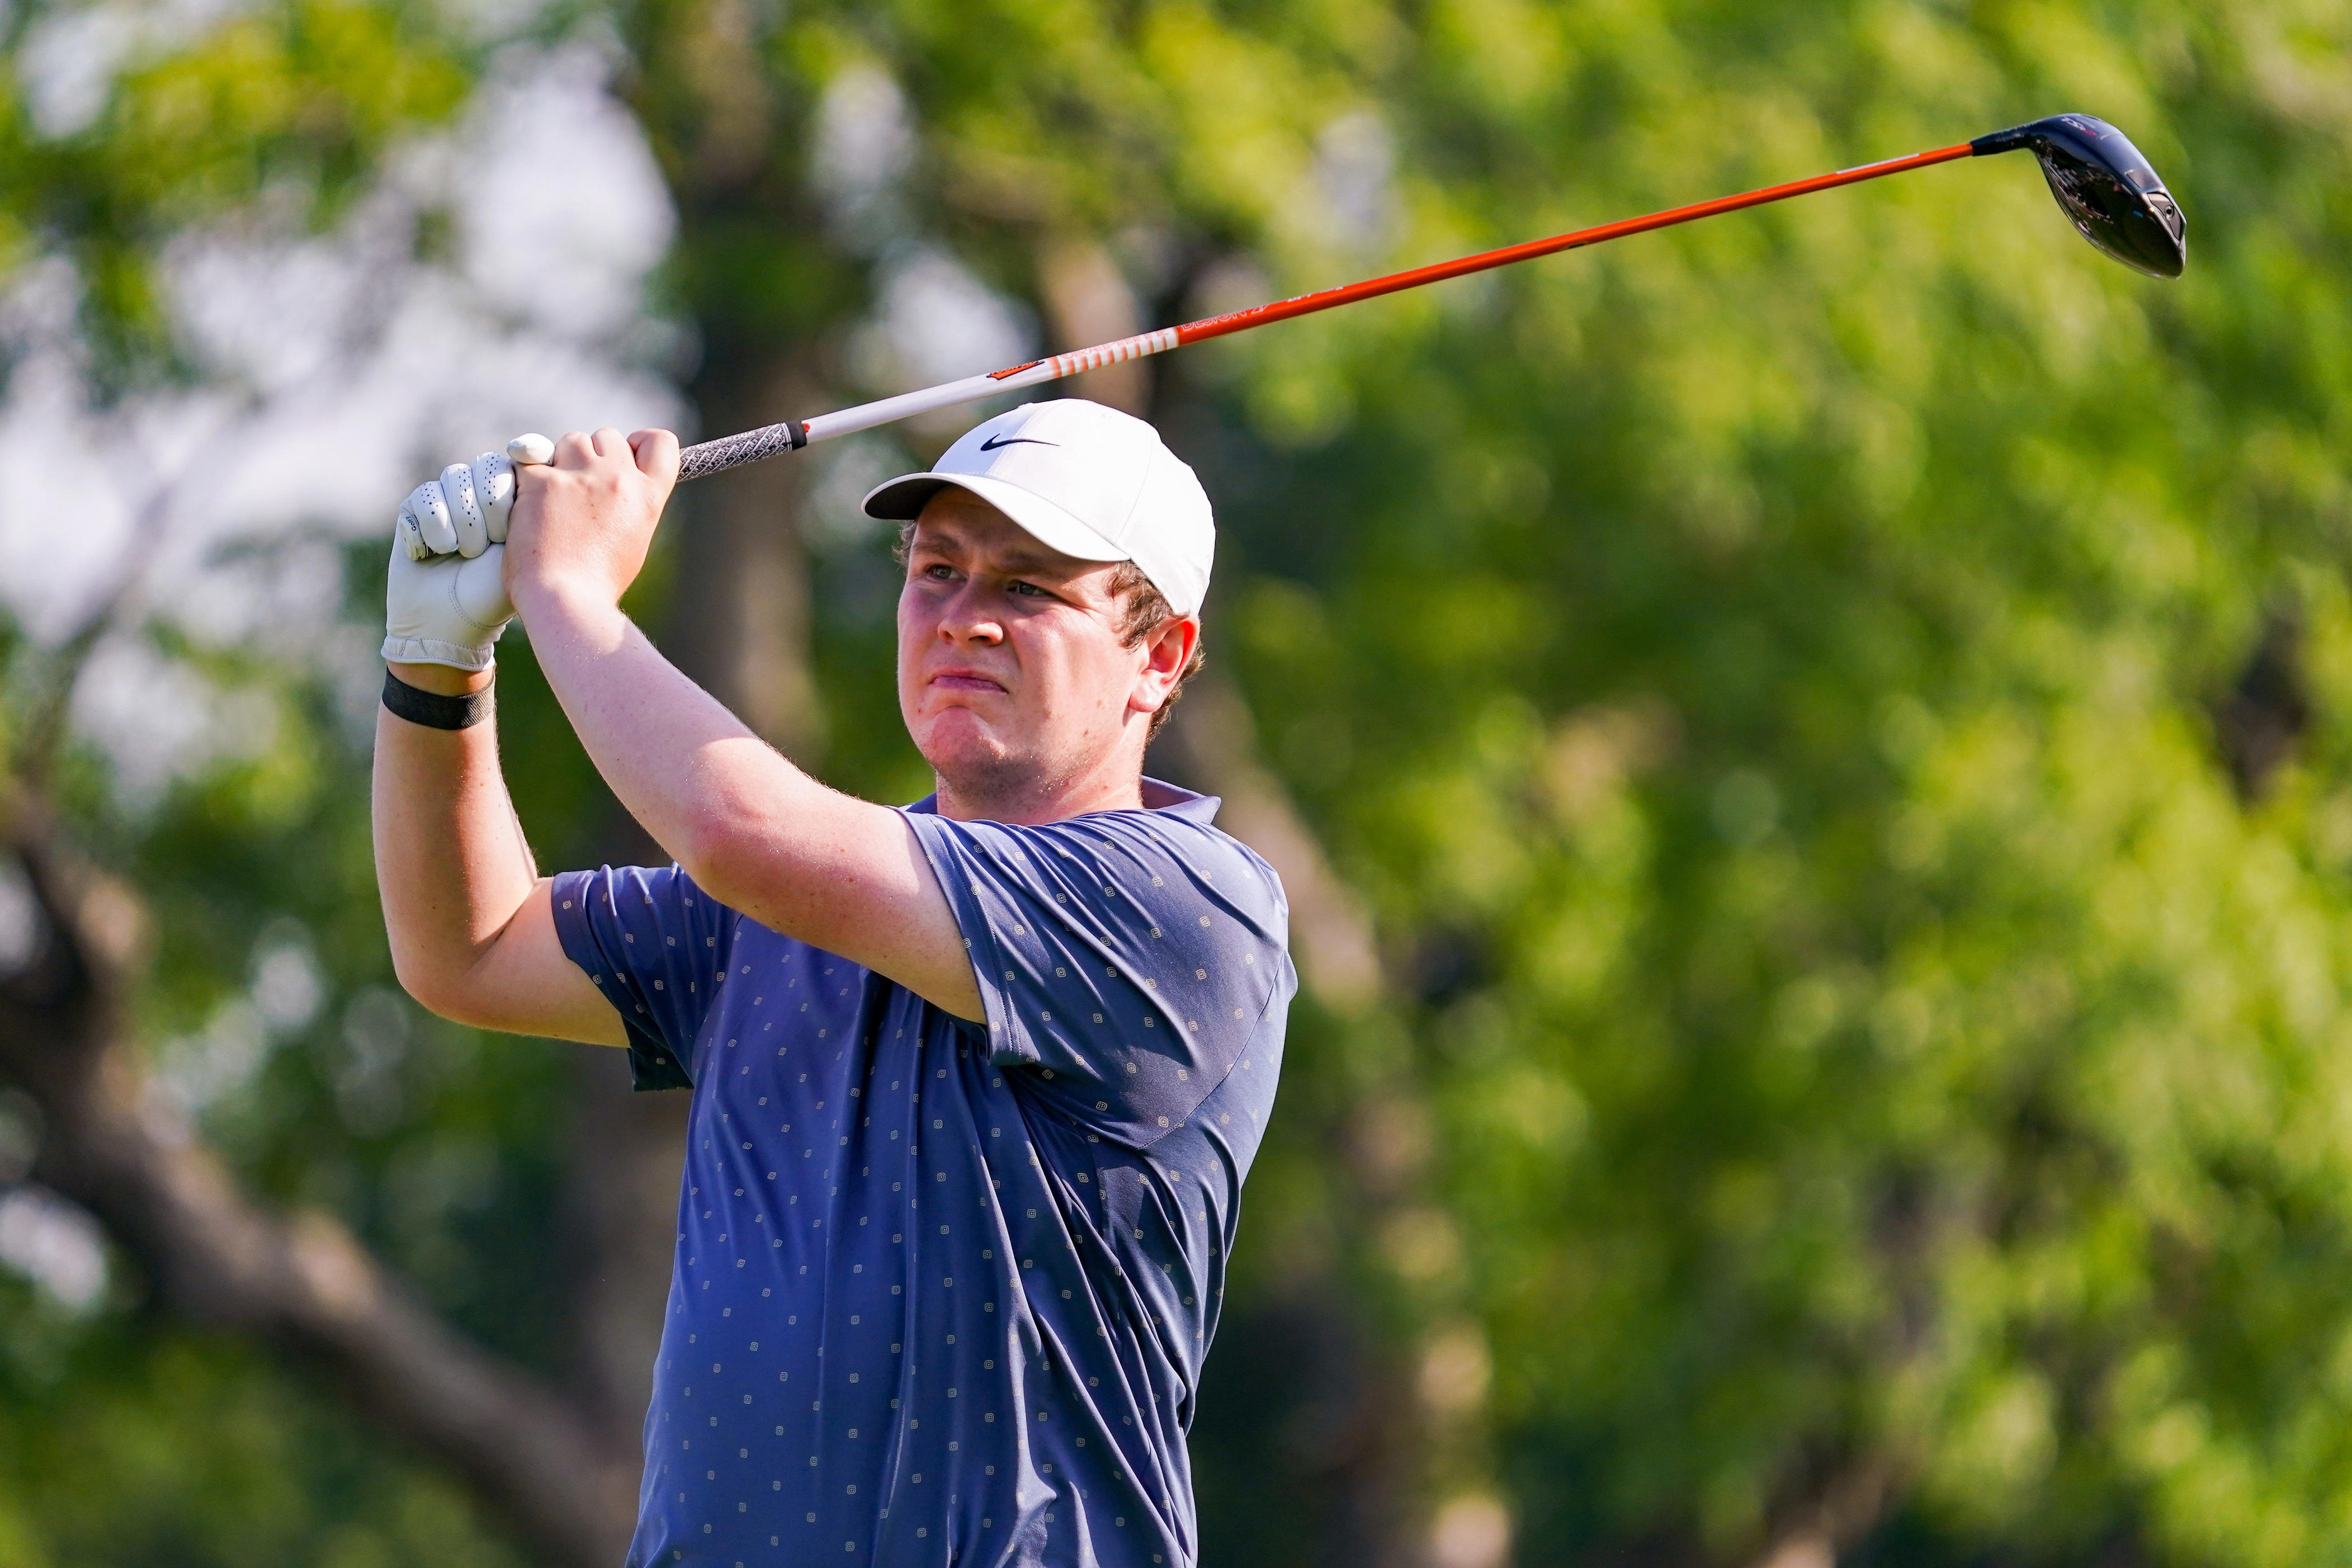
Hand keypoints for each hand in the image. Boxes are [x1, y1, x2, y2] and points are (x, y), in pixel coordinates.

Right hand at [382, 450, 520, 670]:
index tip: (526, 456)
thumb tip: (542, 463)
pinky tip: (433, 554)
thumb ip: (535, 512)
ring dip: (460, 522)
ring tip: (462, 554)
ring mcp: (447, 501)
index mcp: (514, 502)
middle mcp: (480, 495)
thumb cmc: (493, 595)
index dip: (523, 456)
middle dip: (489, 504)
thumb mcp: (525, 554)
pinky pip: (423, 497)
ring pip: (453, 478)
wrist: (449, 625)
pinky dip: (430, 529)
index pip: (517, 461)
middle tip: (489, 544)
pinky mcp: (415, 510)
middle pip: (486, 465)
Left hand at [503, 427, 679, 617]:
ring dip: (561, 460)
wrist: (566, 601)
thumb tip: (618, 486)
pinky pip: (530, 460)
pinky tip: (527, 506)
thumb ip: (631, 504)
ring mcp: (580, 476)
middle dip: (592, 455)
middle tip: (579, 489)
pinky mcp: (542, 481)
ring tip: (554, 499)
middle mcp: (618, 478)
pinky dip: (527, 478)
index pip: (661, 440)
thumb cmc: (598, 582)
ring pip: (570, 440)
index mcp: (648, 495)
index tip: (626, 456)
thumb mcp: (634, 539)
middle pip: (607, 436)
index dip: (639, 442)